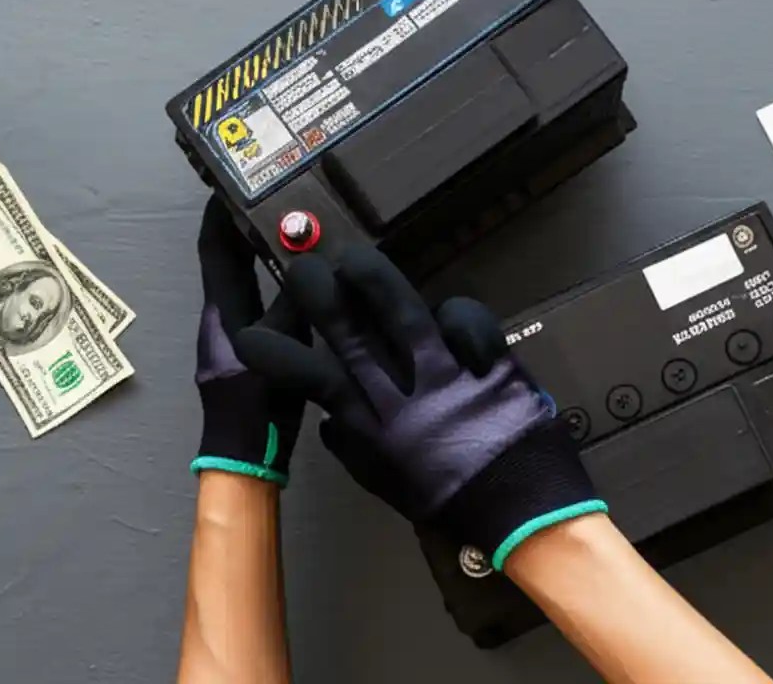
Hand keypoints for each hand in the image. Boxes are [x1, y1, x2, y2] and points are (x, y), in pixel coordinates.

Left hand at [191, 196, 307, 487]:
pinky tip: (315, 286)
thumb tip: (316, 264)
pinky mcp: (257, 354)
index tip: (230, 180)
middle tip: (277, 197)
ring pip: (251, 284)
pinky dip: (285, 287)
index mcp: (222, 312)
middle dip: (246, 229)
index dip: (218, 215)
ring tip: (300, 232)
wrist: (245, 457)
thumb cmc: (253, 406)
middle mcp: (224, 319)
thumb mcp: (279, 351)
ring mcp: (239, 338)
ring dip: (266, 258)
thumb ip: (295, 309)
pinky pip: (269, 306)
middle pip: (230, 261)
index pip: (215, 250)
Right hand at [235, 247, 606, 569]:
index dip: (280, 356)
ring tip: (354, 259)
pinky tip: (447, 315)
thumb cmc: (453, 503)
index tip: (249, 338)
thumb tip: (329, 421)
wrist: (523, 512)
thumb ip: (356, 449)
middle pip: (350, 332)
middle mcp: (403, 396)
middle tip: (303, 269)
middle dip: (319, 294)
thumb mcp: (390, 484)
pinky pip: (466, 321)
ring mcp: (448, 375)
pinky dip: (455, 313)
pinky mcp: (491, 365)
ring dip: (373, 279)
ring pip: (402, 311)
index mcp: (374, 429)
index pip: (315, 382)